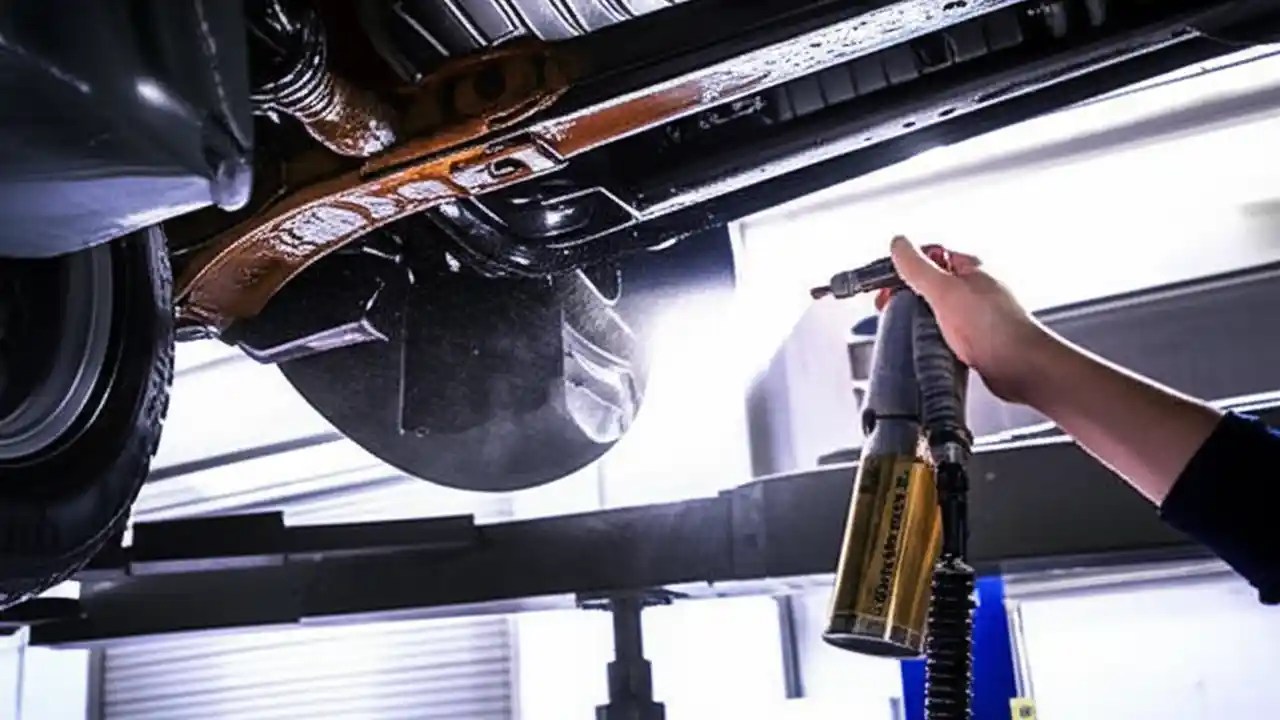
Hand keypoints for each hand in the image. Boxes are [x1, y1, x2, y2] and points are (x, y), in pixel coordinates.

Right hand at [889, 236, 1049, 403]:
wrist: (1021, 367)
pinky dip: (930, 338)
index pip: (930, 255)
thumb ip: (918, 267)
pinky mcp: (974, 340)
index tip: (886, 283)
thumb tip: (898, 244)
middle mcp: (974, 289)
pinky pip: (943, 333)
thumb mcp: (945, 290)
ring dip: (918, 319)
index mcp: (970, 268)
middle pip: (929, 284)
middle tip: (892, 309)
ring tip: (911, 329)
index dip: (904, 266)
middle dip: (907, 295)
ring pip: (934, 310)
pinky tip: (926, 346)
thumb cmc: (993, 327)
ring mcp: (974, 315)